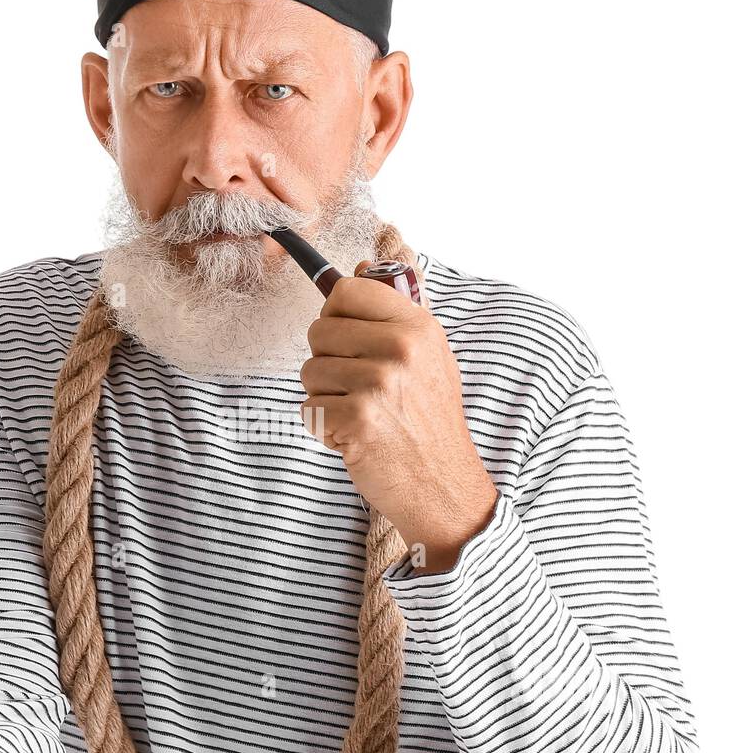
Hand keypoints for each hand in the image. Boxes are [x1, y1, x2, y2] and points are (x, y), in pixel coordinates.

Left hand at [299, 265, 498, 571]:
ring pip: (309, 371)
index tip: (346, 338)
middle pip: (319, 330)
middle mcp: (401, 349)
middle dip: (327, 361)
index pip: (348, 290)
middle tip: (357, 388)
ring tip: (359, 414)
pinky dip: (323, 426)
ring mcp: (379, 384)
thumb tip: (359, 267)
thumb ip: (395, 314)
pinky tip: (354, 436)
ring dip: (324, 396)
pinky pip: (309, 408)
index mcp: (418, 327)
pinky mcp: (357, 420)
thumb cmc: (430, 421)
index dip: (336, 314)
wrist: (443, 485)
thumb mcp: (431, 357)